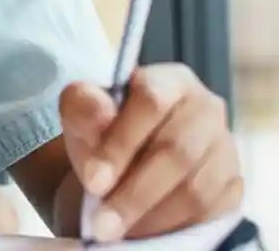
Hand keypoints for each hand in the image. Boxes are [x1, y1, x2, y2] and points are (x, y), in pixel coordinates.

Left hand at [59, 63, 243, 241]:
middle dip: (133, 192)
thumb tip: (101, 113)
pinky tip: (142, 229)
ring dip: (150, 214)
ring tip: (115, 229)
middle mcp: (206, 109)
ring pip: (194, 188)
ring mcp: (224, 147)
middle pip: (177, 151)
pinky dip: (170, 225)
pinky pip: (208, 211)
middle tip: (101, 223)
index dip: (122, 142)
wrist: (122, 165)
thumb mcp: (79, 116)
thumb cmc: (101, 133)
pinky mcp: (231, 184)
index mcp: (169, 81)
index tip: (93, 182)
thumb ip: (83, 108)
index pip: (152, 101)